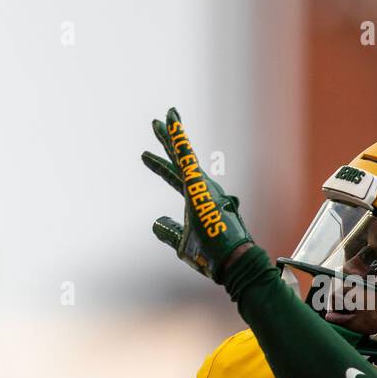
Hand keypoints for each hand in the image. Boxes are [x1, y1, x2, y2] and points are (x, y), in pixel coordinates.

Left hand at [142, 106, 252, 281]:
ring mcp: (202, 185)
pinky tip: (171, 124)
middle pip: (179, 159)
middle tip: (156, 122)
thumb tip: (155, 222)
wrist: (231, 261)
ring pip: (184, 153)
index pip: (174, 177)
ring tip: (165, 116)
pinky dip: (179, 140)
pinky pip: (186, 157)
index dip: (159, 165)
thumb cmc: (210, 255)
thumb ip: (168, 230)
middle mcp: (201, 187)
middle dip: (167, 140)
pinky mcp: (199, 185)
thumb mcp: (181, 242)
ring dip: (174, 134)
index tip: (145, 155)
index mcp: (196, 198)